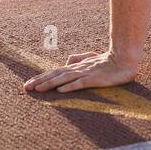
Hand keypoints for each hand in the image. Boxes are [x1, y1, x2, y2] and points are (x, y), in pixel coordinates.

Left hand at [23, 51, 138, 93]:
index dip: (41, 77)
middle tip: (26, 88)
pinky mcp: (95, 79)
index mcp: (76, 66)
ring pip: (64, 78)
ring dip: (50, 84)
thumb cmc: (108, 61)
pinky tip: (60, 90)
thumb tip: (67, 61)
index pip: (55, 71)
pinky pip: (81, 83)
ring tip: (38, 89)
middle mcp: (78, 69)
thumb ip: (79, 59)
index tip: (29, 83)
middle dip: (40, 81)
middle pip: (55, 75)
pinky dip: (70, 86)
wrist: (125, 59)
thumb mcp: (91, 59)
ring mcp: (86, 73)